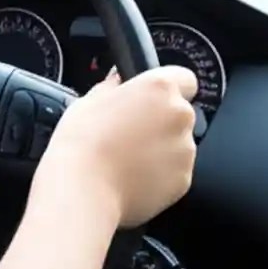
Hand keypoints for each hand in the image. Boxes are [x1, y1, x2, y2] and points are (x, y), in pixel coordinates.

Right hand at [35, 66, 198, 228]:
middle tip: (131, 132)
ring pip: (179, 143)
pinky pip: (176, 171)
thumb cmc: (82, 142)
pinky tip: (133, 177)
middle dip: (161, 121)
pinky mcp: (184, 180)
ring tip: (128, 159)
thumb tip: (118, 84)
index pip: (184, 78)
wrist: (84, 190)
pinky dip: (160, 174)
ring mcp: (185, 150)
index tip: (152, 97)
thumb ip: (113, 88)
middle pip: (180, 113)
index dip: (169, 87)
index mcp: (159, 88)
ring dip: (161, 148)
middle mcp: (180, 116)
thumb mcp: (89, 101)